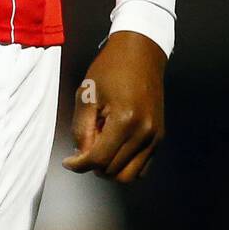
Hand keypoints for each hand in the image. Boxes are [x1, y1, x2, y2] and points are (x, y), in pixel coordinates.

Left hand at [63, 30, 166, 181]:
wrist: (141, 53)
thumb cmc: (111, 69)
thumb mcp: (87, 94)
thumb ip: (81, 129)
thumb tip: (81, 156)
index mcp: (125, 120)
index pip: (99, 160)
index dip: (79, 165)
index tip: (69, 161)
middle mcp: (144, 133)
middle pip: (114, 171)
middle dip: (94, 165)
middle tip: (85, 146)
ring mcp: (155, 137)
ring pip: (130, 176)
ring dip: (110, 169)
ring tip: (100, 148)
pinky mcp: (159, 138)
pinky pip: (142, 167)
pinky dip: (125, 166)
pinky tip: (114, 149)